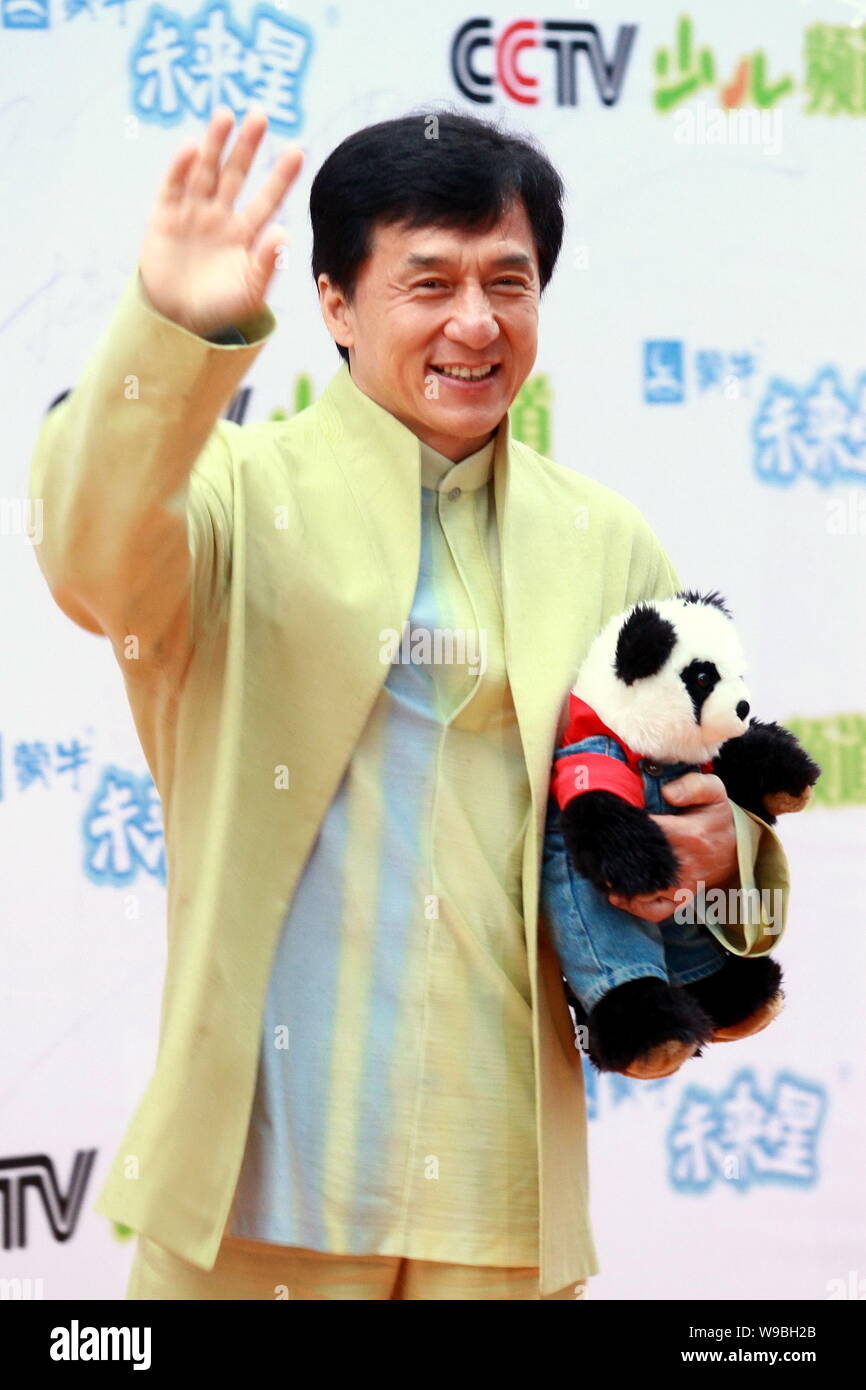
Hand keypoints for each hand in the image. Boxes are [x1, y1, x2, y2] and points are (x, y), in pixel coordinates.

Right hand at [138, 104, 303, 335]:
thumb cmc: (219, 308)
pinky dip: (181, 167)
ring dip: (214, 143)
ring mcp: (193, 212)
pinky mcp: (165, 216)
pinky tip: (191, 147)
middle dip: (248, 145)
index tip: (297, 150)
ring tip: (226, 115)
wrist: (177, 319)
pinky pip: (174, 186)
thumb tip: (283, 232)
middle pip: (236, 173)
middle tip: (260, 114)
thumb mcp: (249, 292)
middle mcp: (221, 215)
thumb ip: (266, 263)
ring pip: (206, 171)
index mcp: (246, 232)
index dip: (281, 175)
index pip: (268, 198)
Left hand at [607, 771, 737, 922]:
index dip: (623, 826)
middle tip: (597, 844)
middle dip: (613, 855)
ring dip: (618, 881)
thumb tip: (667, 793)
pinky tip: (616, 893)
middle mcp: (683, 864)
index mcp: (688, 834)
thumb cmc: (716, 818)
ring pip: (641, 891)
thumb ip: (692, 785)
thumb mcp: (714, 792)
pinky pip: (654, 911)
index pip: (645, 831)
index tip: (608, 819)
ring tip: (601, 867)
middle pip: (637, 863)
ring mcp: (681, 885)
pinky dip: (633, 906)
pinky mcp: (680, 899)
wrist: (737, 849)